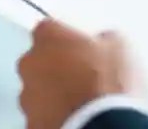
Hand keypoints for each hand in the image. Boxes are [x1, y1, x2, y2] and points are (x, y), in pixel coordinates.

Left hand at [18, 20, 147, 128]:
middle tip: (89, 78)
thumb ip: (104, 38)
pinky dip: (58, 116)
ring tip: (87, 103)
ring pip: (41, 90)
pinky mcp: (32, 123)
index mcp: (48, 35)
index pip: (53, 29)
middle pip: (43, 59)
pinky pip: (44, 115)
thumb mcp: (120, 47)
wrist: (101, 128)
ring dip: (59, 94)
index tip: (88, 50)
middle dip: (62, 67)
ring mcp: (27, 95)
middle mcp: (30, 62)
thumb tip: (105, 42)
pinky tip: (79, 118)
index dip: (72, 40)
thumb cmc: (108, 85)